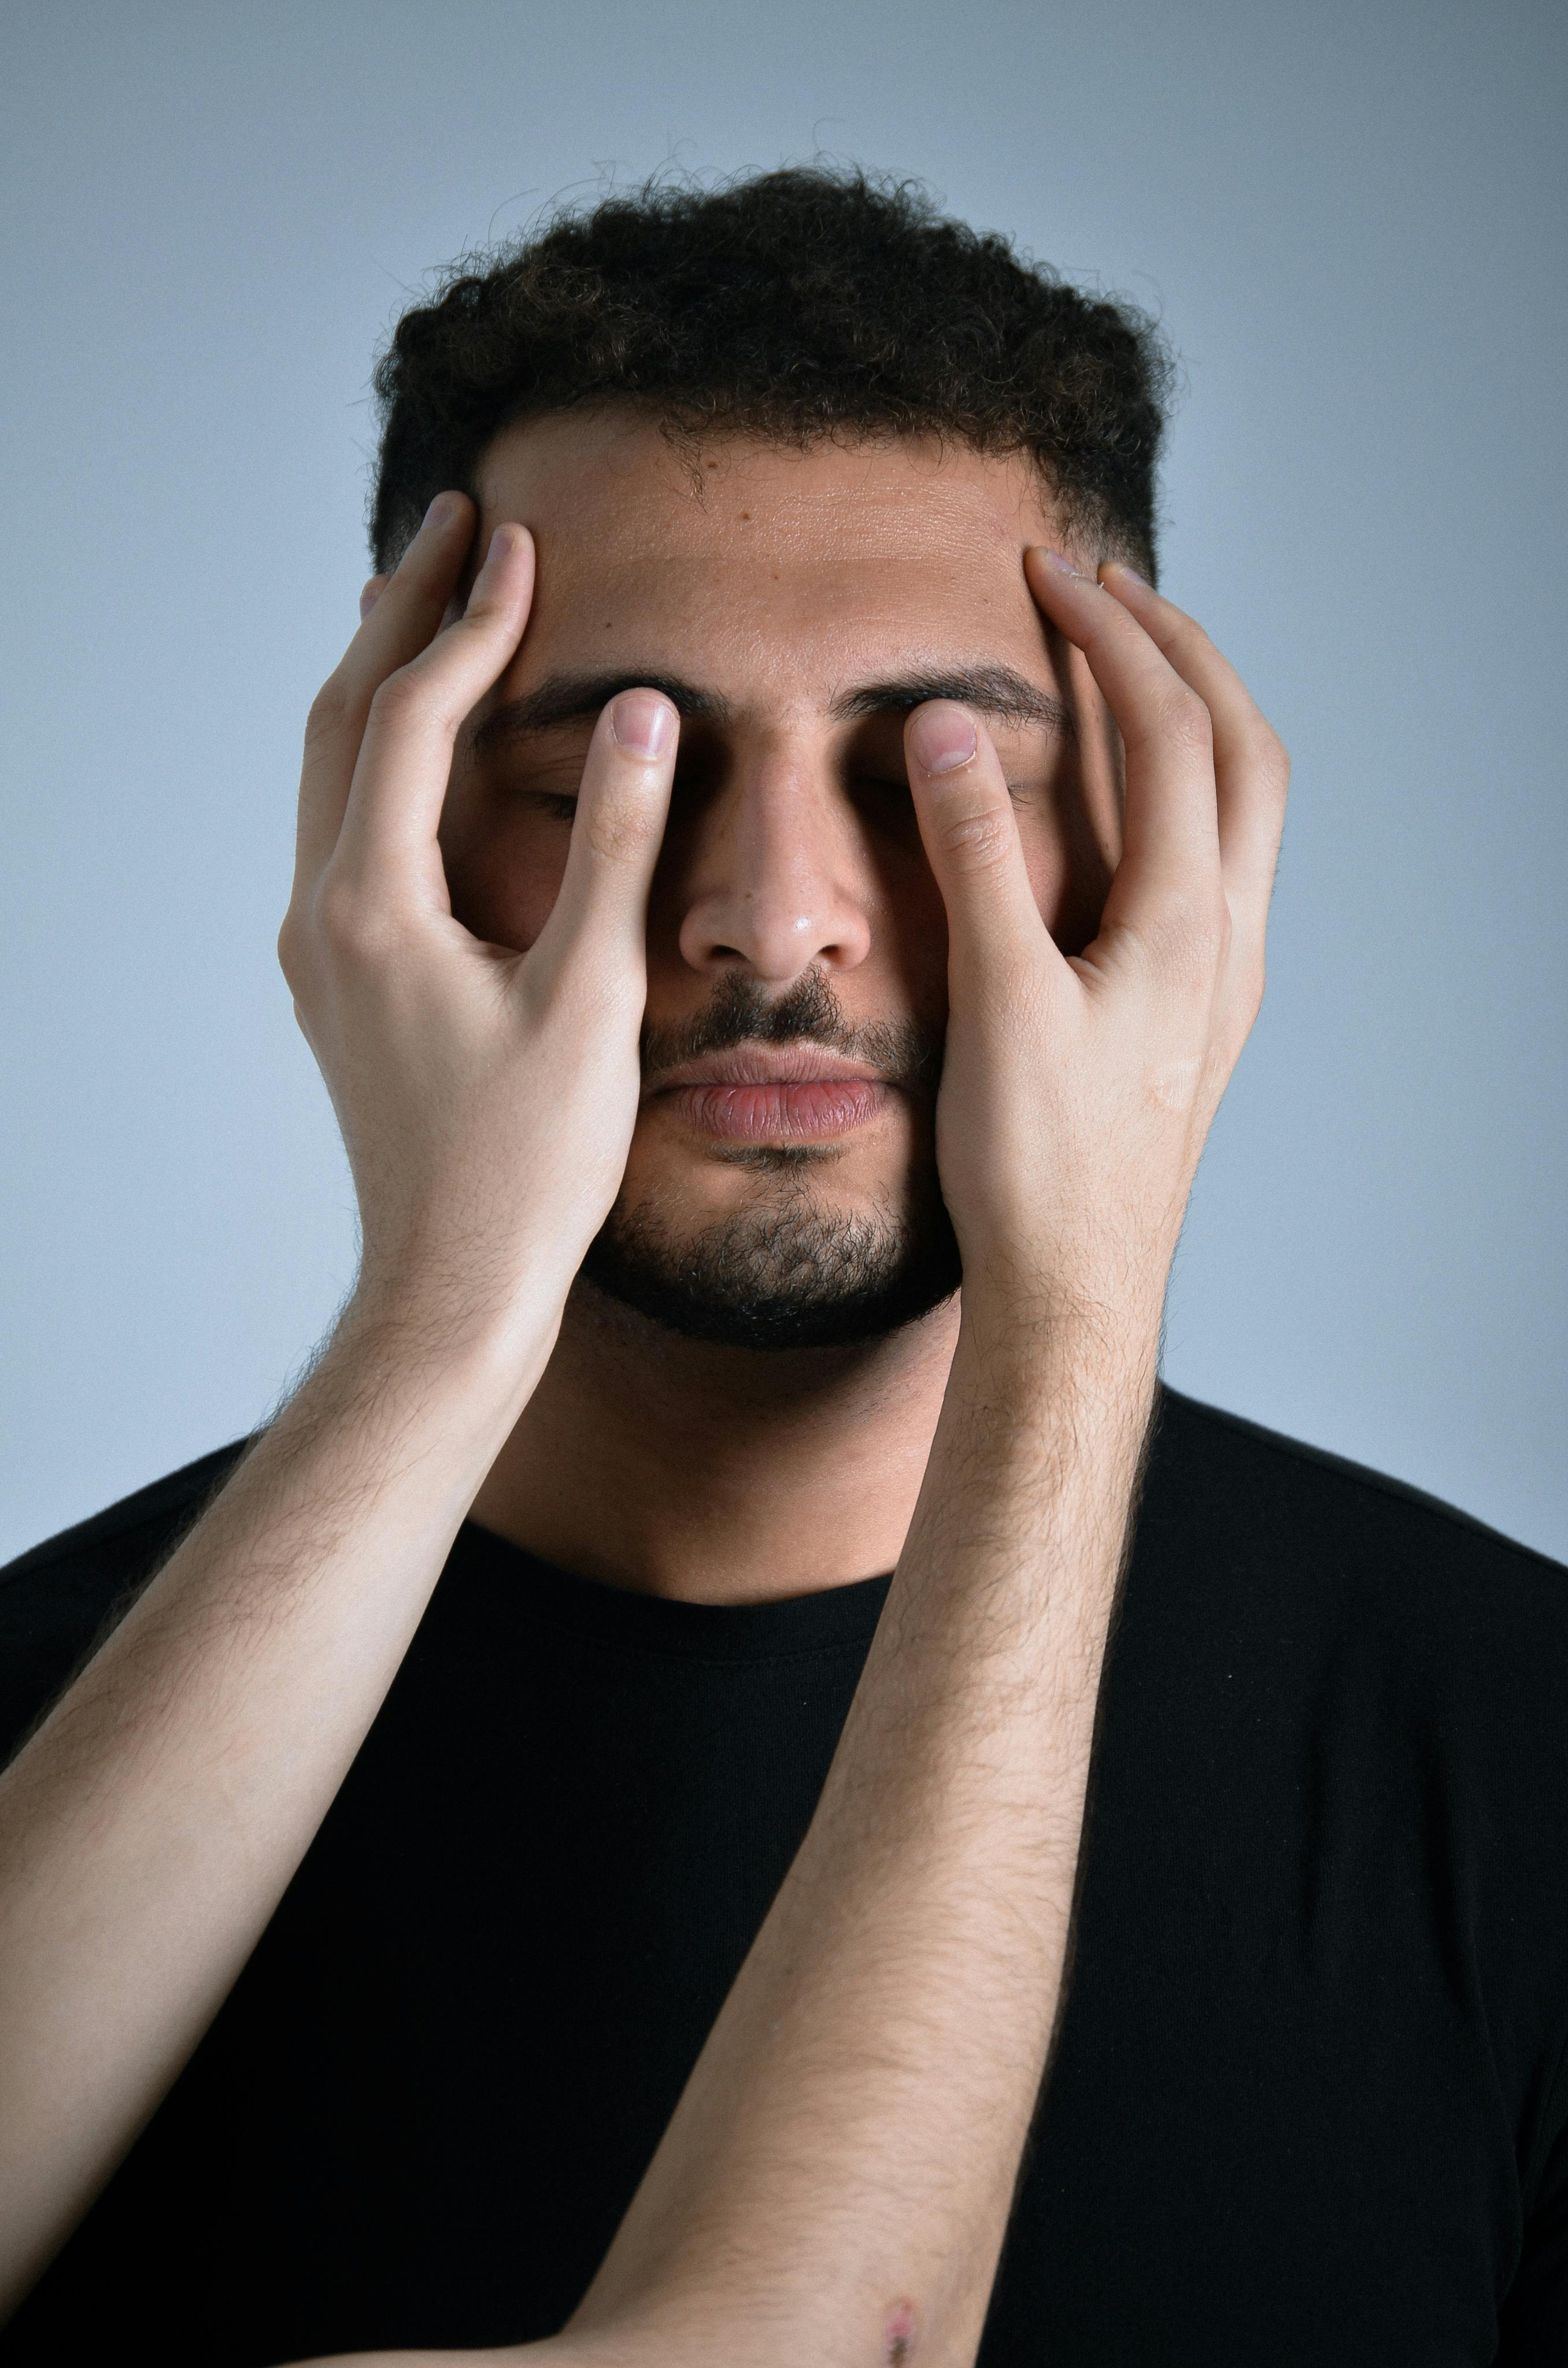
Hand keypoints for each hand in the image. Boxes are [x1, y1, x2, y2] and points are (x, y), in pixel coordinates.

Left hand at [277, 493, 677, 1343]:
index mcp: (373, 906)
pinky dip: (379, 755)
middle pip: (339, 720)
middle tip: (454, 526)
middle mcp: (323, 913)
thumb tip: (639, 715)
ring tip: (431, 600)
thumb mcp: (590, 997)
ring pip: (328, 772)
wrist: (454, 1283)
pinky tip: (424, 743)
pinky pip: (342, 826)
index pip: (408, 720)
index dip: (471, 625)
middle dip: (399, 614)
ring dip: (380, 678)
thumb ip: (612, 847)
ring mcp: (320, 948)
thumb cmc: (528, 1163)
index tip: (522, 548)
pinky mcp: (339, 978)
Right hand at [904, 551, 1287, 1334]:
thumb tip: (947, 730)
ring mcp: (1227, 977)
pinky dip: (1194, 793)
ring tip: (1138, 668)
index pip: (1169, 730)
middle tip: (1112, 588)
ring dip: (1202, 718)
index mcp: (1187, 920)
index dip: (1112, 635)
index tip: (1049, 574)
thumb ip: (975, 859)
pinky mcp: (1203, 1013)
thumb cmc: (1036, 1167)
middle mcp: (1230, 938)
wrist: (1077, 1290)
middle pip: (1243, 747)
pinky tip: (1140, 811)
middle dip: (1182, 650)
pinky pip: (1227, 864)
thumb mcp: (996, 999)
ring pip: (1250, 807)